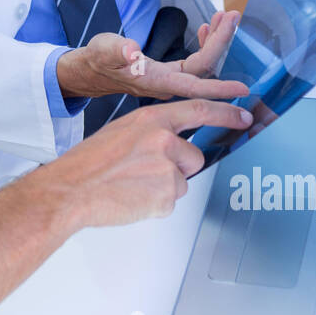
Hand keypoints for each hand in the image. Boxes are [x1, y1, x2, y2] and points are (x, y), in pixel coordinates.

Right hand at [38, 99, 252, 227]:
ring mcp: (167, 169)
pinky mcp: (166, 196)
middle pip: (194, 157)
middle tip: (146, 173)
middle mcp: (164, 140)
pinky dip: (155, 204)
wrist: (71, 190)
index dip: (226, 113)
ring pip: (182, 182)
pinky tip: (132, 197)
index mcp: (151, 118)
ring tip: (133, 185)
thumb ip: (152, 132)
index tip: (243, 116)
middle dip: (179, 168)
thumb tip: (172, 143)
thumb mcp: (122, 131)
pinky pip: (171, 202)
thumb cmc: (89, 162)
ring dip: (164, 187)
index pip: (199, 110)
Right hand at [56, 10, 247, 101]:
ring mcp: (170, 79)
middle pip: (205, 69)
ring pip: (203, 65)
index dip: (220, 87)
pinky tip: (206, 29)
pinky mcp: (169, 72)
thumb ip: (118, 50)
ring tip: (224, 17)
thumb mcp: (103, 50)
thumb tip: (133, 52)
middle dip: (222, 43)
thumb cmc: (96, 61)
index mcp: (156, 82)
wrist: (90, 71)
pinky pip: (195, 61)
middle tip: (232, 16)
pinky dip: (205, 44)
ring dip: (216, 41)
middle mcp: (167, 84)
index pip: (195, 84)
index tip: (243, 87)